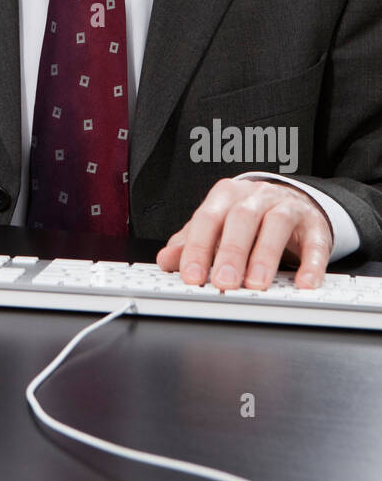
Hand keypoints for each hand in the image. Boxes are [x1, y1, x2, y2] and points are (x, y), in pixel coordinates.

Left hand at [156, 178, 333, 290]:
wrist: (291, 202)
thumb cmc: (249, 220)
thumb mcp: (217, 226)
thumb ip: (191, 242)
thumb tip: (166, 261)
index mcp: (226, 195)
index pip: (208, 218)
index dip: (197, 247)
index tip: (190, 276)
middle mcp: (256, 196)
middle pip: (241, 219)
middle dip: (231, 252)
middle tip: (224, 282)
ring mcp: (288, 207)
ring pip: (276, 224)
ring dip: (265, 256)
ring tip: (256, 284)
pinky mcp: (314, 225)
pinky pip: (314, 243)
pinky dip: (310, 264)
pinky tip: (303, 284)